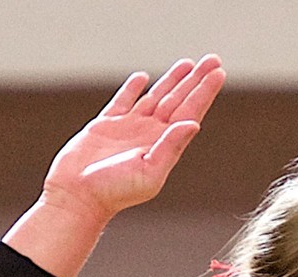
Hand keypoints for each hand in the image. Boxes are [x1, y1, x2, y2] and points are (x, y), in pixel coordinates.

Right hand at [39, 55, 225, 224]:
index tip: (219, 72)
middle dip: (195, 80)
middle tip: (212, 59)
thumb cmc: (114, 191)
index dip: (204, 92)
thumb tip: (194, 124)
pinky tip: (144, 78)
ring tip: (187, 64)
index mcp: (163, 144)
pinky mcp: (105, 126)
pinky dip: (133, 89)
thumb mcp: (149, 171)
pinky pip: (123, 101)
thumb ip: (170, 147)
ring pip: (155, 97)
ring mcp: (128, 129)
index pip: (190, 111)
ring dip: (171, 81)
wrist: (78, 196)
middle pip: (178, 100)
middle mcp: (150, 134)